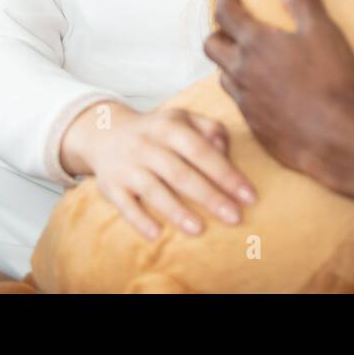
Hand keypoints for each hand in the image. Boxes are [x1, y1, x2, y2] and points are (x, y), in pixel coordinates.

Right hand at [61, 100, 256, 240]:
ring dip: (177, 211)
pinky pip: (125, 206)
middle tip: (234, 218)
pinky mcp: (111, 186)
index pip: (202, 152)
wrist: (105, 132)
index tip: (249, 196)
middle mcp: (146, 145)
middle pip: (181, 174)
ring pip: (153, 190)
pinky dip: (139, 220)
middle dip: (209, 197)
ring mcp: (127, 166)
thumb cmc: (158, 131)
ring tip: (200, 230)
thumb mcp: (183, 119)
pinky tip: (156, 235)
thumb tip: (225, 149)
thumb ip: (210, 129)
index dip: (226, 174)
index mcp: (169, 127)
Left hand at [205, 0, 353, 187]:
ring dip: (230, 62)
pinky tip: (264, 90)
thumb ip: (303, 2)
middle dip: (219, 30)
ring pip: (223, 75)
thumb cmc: (331, 81)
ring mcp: (245, 100)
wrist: (334, 139)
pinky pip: (239, 100)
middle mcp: (241, 71)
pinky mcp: (253, 125)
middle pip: (211, 45)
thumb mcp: (323, 32)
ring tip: (249, 58)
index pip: (225, 12)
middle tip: (235, 26)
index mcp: (256, 44)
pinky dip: (244, 88)